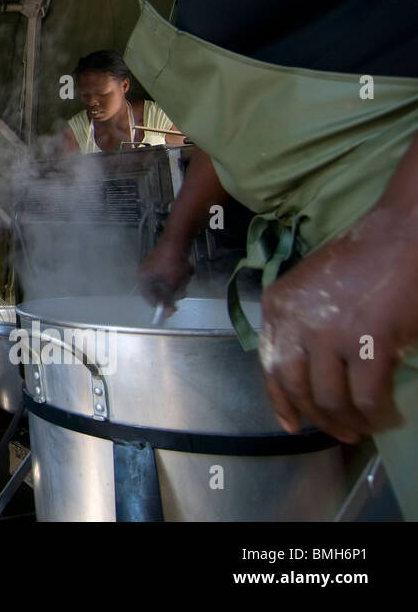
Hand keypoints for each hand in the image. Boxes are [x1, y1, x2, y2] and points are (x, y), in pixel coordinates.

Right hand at [137, 237, 192, 315]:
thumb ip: (167, 300)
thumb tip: (166, 314)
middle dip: (173, 290)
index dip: (161, 304)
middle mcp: (146, 272)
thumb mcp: (171, 285)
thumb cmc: (171, 262)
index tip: (172, 307)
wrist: (178, 239)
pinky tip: (186, 268)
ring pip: (168, 281)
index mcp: (142, 278)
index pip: (149, 298)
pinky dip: (180, 272)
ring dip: (179, 281)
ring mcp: (155, 265)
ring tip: (185, 275)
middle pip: (160, 290)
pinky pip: (172, 273)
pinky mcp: (164, 260)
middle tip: (182, 288)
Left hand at [259, 206, 417, 443]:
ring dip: (348, 422)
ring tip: (364, 428)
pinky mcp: (368, 341)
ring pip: (330, 399)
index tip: (292, 426)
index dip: (282, 403)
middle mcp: (295, 322)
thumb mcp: (310, 289)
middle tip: (340, 433)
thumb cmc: (361, 259)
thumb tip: (307, 375)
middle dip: (318, 419)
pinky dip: (376, 414)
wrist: (401, 236)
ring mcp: (330, 332)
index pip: (269, 366)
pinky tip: (387, 416)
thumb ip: (299, 324)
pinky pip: (366, 396)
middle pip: (297, 389)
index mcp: (277, 307)